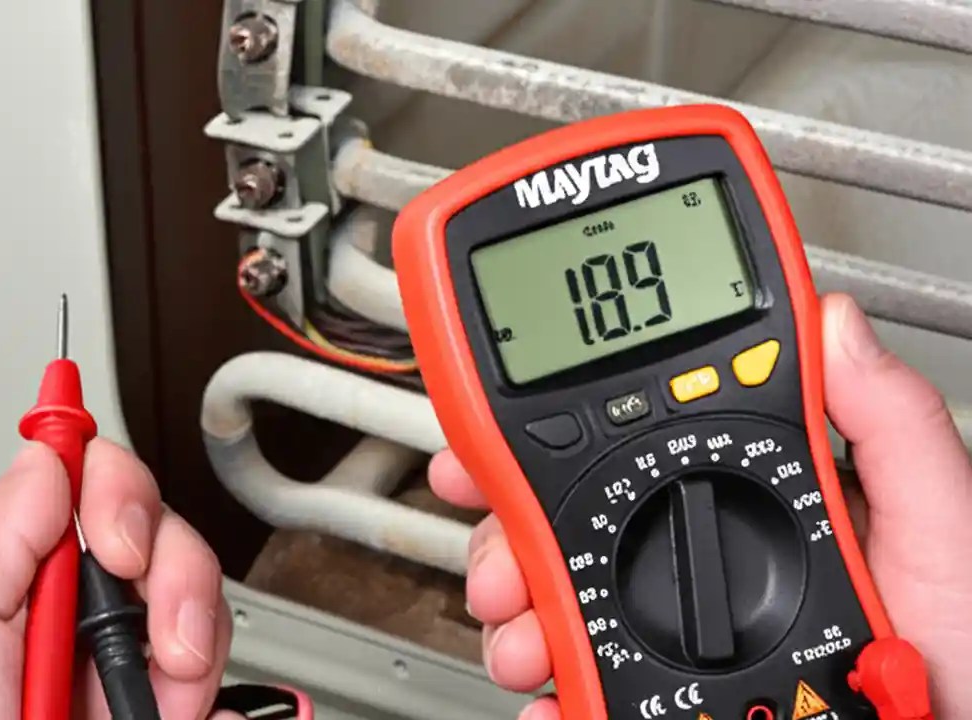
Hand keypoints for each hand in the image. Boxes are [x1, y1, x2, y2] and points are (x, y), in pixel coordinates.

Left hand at [0, 438, 239, 719]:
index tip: (118, 541)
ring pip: (207, 611)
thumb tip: (50, 457)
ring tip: (160, 704)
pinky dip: (230, 705)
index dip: (118, 494)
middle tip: (149, 630)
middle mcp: (79, 627)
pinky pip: (231, 692)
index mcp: (18, 591)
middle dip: (174, 576)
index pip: (90, 496)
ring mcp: (129, 681)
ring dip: (197, 650)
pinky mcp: (167, 717)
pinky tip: (194, 716)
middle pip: (165, 542)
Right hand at [429, 294, 971, 717]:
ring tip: (526, 639)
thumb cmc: (961, 667)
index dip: (554, 428)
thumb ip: (892, 426)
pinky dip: (544, 689)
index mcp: (752, 497)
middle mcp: (702, 555)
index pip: (637, 438)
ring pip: (554, 597)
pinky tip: (550, 694)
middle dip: (508, 530)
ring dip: (514, 613)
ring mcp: (674, 630)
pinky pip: (577, 680)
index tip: (495, 440)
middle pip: (570, 517)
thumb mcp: (941, 529)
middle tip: (503, 557)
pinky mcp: (655, 694)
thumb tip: (828, 320)